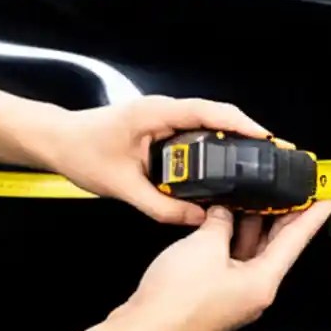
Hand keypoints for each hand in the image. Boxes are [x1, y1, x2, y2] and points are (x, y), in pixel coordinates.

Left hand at [45, 95, 271, 224]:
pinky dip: (216, 148)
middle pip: (217, 116)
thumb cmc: (82, 152)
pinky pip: (197, 135)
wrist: (57, 141)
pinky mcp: (163, 129)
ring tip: (258, 164)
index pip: (209, 112)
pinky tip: (227, 168)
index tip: (266, 139)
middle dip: (247, 135)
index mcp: (156, 114)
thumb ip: (162, 207)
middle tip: (273, 158)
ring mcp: (165, 118)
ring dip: (234, 141)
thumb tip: (198, 219)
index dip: (241, 124)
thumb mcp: (122, 187)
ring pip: (209, 125)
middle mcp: (165, 111)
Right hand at [108, 200, 330, 330]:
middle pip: (276, 247)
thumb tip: (224, 214)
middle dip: (283, 218)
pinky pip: (233, 261)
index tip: (326, 201)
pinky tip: (223, 221)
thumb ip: (221, 223)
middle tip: (293, 191)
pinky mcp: (215, 296)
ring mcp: (235, 295)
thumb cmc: (176, 299)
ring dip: (253, 226)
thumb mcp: (204, 246)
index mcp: (263, 281)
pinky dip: (232, 239)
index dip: (311, 218)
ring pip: (252, 253)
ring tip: (256, 197)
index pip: (295, 242)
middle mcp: (255, 291)